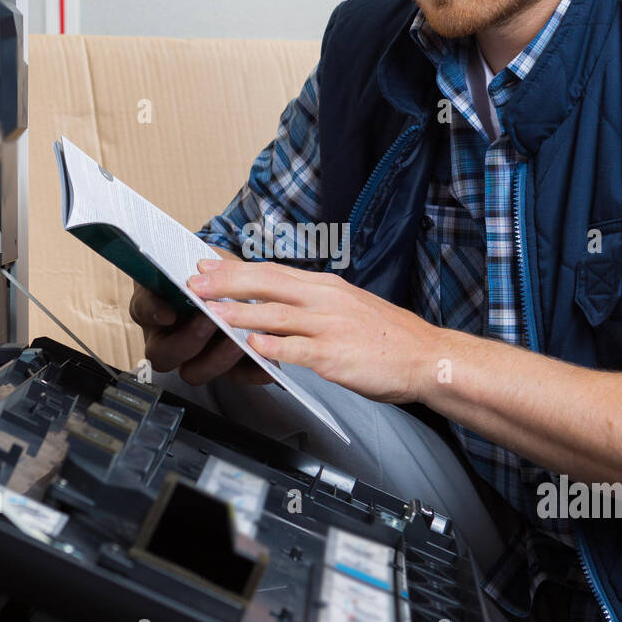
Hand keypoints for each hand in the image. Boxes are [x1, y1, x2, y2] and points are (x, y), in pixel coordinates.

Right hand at [128, 259, 272, 387]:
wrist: (234, 283)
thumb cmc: (211, 272)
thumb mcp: (205, 261)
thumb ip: (200, 270)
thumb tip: (208, 271)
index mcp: (155, 306)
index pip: (143, 311)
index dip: (153, 312)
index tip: (168, 312)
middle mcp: (167, 338)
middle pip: (163, 355)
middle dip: (187, 340)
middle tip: (209, 321)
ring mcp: (195, 357)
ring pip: (194, 372)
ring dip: (218, 358)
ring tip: (238, 340)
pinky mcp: (224, 368)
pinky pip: (234, 377)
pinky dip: (251, 372)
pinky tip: (265, 362)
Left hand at [186, 258, 438, 403]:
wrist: (426, 357)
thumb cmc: (388, 337)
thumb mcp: (349, 306)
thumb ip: (315, 303)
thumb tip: (280, 302)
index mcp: (326, 287)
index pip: (273, 271)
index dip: (236, 268)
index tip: (208, 265)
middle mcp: (325, 300)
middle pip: (267, 284)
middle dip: (227, 282)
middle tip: (195, 282)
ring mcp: (329, 327)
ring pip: (276, 315)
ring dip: (239, 313)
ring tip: (210, 311)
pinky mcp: (334, 356)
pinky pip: (296, 350)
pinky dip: (271, 347)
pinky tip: (250, 347)